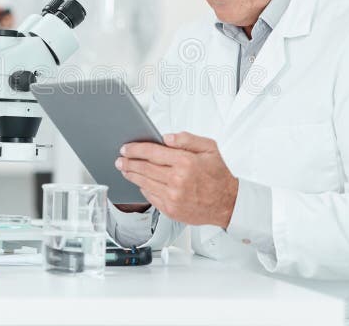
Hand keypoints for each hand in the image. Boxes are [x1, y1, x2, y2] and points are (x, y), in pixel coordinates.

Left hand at [115, 132, 238, 228]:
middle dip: (128, 162)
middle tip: (120, 159)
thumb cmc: (218, 174)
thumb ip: (186, 139)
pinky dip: (143, 188)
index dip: (135, 149)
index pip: (152, 152)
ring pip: (144, 183)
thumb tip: (165, 138)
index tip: (126, 148)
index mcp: (185, 162)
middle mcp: (177, 180)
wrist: (228, 203)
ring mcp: (173, 196)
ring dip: (132, 175)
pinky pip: (150, 197)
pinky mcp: (171, 210)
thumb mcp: (209, 148)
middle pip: (144, 168)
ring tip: (125, 170)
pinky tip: (140, 183)